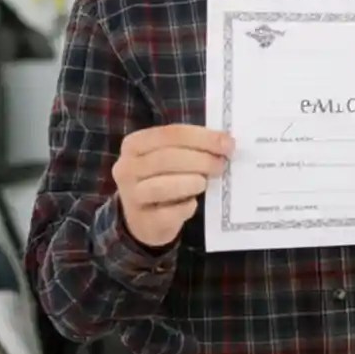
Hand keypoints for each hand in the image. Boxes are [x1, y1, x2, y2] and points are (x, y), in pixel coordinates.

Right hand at [112, 125, 234, 247]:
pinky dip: (186, 207)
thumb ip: (193, 145)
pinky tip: (192, 203)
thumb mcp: (173, 156)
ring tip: (205, 183)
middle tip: (221, 165)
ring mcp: (131, 196)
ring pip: (162, 186)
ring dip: (192, 182)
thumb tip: (226, 142)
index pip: (170, 134)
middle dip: (201, 160)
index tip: (228, 144)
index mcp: (135, 144)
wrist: (146, 218)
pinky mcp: (142, 220)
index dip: (203, 138)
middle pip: (167, 158)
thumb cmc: (165, 178)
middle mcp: (126, 168)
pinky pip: (168, 213)